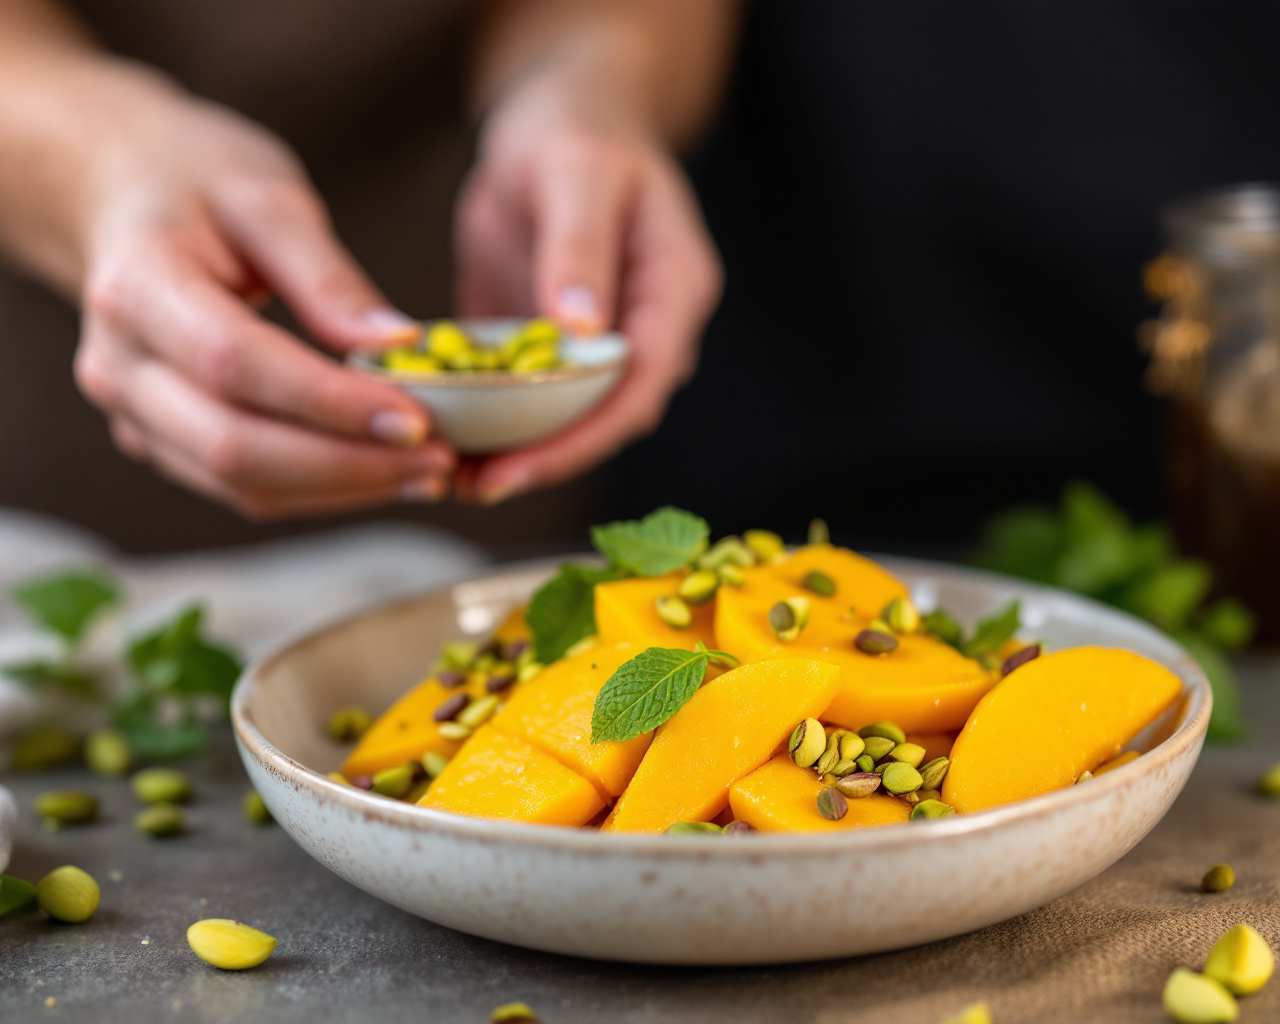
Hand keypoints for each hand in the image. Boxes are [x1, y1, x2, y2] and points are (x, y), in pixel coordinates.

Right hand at [72, 89, 453, 519]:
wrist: (118, 197)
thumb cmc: (196, 183)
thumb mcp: (269, 199)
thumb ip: (329, 278)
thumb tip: (399, 345)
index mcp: (138, 287)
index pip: (236, 365)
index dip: (330, 402)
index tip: (415, 419)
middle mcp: (120, 366)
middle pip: (234, 447)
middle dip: (348, 466)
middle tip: (439, 460)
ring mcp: (134, 415)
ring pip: (242, 485)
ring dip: (343, 489)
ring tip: (426, 472)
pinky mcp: (161, 444)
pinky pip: (244, 489)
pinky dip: (320, 490)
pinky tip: (383, 471)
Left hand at [453, 63, 721, 502]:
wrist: (559, 119)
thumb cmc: (577, 132)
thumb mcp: (577, 172)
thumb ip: (581, 248)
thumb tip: (584, 332)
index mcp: (675, 290)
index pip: (643, 383)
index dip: (588, 433)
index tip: (524, 464)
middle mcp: (650, 330)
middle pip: (611, 417)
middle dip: (548, 459)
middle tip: (476, 487)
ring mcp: (606, 345)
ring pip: (574, 419)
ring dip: (520, 454)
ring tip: (454, 481)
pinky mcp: (562, 350)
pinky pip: (536, 399)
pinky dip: (498, 425)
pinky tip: (449, 444)